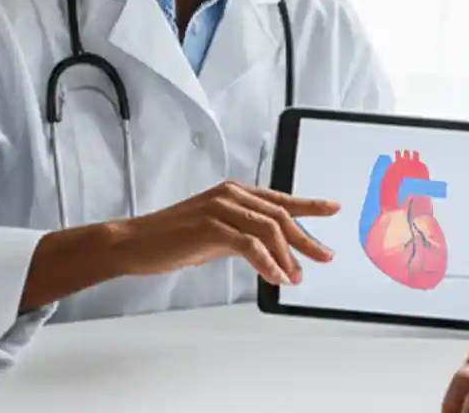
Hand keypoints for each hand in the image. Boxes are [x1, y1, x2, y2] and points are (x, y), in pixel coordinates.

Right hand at [114, 181, 338, 283]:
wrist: (135, 242)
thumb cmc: (173, 238)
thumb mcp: (216, 232)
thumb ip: (244, 234)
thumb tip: (273, 251)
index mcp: (234, 192)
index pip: (279, 199)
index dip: (309, 204)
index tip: (332, 209)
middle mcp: (231, 195)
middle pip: (280, 215)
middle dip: (306, 238)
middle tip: (324, 256)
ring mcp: (221, 208)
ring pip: (269, 229)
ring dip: (287, 255)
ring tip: (295, 276)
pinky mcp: (211, 226)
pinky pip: (250, 245)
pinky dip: (267, 262)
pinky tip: (275, 276)